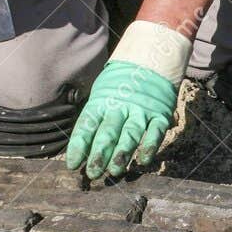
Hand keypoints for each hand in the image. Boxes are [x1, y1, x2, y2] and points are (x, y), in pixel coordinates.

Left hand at [66, 21, 192, 177]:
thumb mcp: (102, 92)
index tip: (72, 164)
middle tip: (92, 173)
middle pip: (107, 133)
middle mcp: (120, 106)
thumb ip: (95, 116)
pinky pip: (154, 133)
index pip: (87, 125)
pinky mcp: (160, 115)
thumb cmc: (121, 82)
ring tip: (114, 171)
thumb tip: (82, 146)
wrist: (152, 58)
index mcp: (102, 101)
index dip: (78, 146)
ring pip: (130, 135)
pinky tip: (142, 161)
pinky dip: (149, 147)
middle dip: (98, 155)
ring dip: (121, 155)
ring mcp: (141, 110)